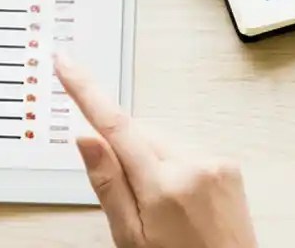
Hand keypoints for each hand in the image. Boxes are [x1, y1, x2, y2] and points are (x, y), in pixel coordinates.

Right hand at [56, 54, 255, 247]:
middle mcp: (192, 165)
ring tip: (162, 206)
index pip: (114, 126)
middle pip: (137, 132)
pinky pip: (184, 149)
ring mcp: (214, 162)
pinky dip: (172, 164)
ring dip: (149, 160)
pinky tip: (180, 198)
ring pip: (159, 140)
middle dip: (123, 152)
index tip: (67, 64)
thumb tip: (86, 139)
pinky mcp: (227, 164)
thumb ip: (108, 185)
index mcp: (162, 186)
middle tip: (130, 198)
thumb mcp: (131, 238)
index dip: (86, 90)